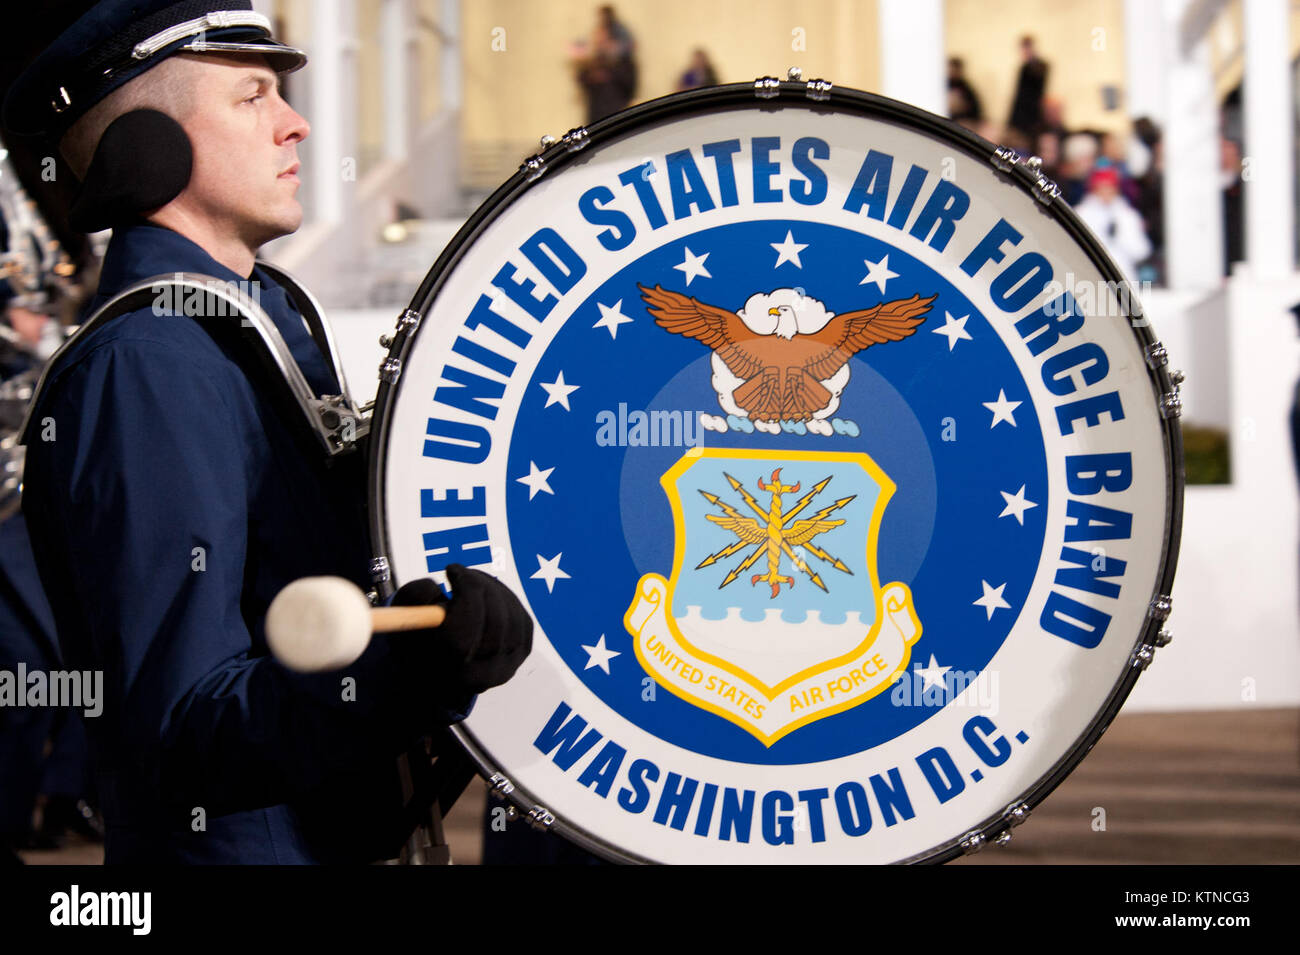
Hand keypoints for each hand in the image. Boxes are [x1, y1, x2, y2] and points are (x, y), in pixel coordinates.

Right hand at [391, 565, 532, 695]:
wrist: (439, 670)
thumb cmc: (417, 640)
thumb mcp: (404, 618)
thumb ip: (414, 600)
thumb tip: (435, 588)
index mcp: (445, 674)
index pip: (464, 636)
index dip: (462, 596)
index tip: (450, 569)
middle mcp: (480, 678)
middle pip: (493, 626)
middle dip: (477, 587)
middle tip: (461, 572)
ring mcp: (506, 668)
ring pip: (511, 619)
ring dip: (492, 590)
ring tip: (470, 581)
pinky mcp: (522, 653)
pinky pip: (522, 619)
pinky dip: (506, 599)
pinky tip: (486, 593)